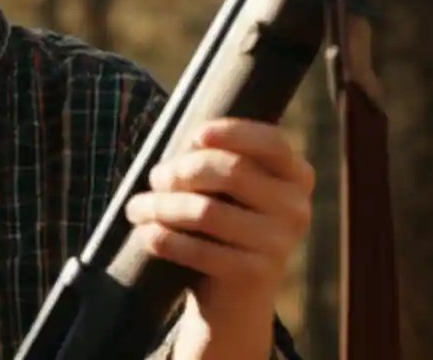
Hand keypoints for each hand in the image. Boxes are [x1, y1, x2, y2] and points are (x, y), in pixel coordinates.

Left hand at [124, 118, 313, 357]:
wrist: (233, 300)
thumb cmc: (222, 225)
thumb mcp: (228, 189)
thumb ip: (216, 160)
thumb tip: (189, 144)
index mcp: (296, 176)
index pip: (270, 142)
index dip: (232, 132)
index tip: (195, 135)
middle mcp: (296, 208)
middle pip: (231, 171)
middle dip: (181, 171)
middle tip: (154, 178)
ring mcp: (280, 243)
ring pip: (206, 211)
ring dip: (161, 206)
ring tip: (136, 208)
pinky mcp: (255, 274)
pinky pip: (199, 249)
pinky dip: (165, 239)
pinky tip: (146, 234)